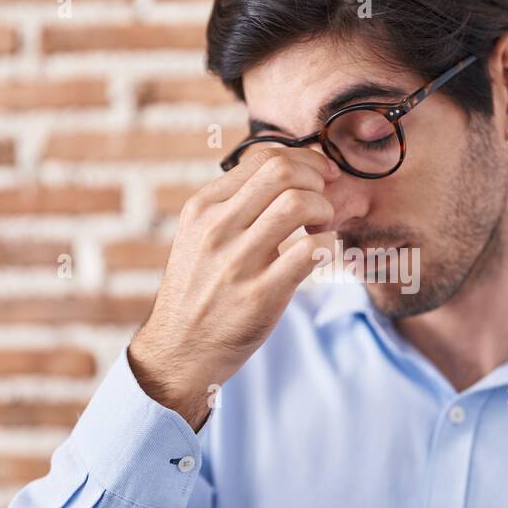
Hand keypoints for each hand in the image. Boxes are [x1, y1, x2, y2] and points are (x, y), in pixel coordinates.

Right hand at [128, 146, 339, 429]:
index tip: (321, 175)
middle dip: (317, 178)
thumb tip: (286, 171)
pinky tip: (323, 253)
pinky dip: (329, 245)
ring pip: (298, 204)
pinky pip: (311, 251)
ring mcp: (238, 262)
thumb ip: (234, 204)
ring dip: (324, 210)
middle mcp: (217, 228)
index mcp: (203, 208)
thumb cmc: (200, 290)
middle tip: (326, 199)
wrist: (179, 350)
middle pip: (282, 172)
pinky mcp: (261, 295)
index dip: (304, 160)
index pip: (263, 158)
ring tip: (322, 227)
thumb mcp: (199, 236)